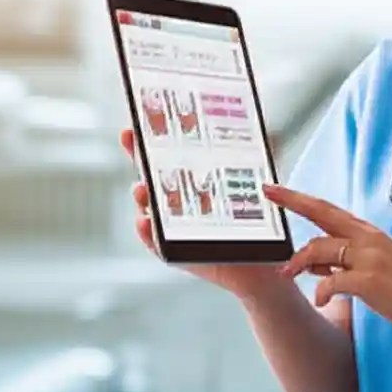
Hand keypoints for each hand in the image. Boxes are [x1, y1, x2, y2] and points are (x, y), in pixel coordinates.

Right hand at [120, 129, 291, 300]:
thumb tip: (261, 130)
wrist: (262, 267)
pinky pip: (156, 244)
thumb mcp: (249, 189)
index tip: (135, 124)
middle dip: (137, 157)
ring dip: (141, 197)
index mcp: (189, 185)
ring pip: (149, 209)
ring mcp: (172, 228)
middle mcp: (175, 204)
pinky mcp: (176, 254)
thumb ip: (249, 163)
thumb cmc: (252, 226)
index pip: (163, 160)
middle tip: (129, 139)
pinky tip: (145, 222)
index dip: (147, 142)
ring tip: (141, 188)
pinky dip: (147, 234)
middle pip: (150, 177)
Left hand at [265, 183, 391, 333]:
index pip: (326, 208)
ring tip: (288, 274)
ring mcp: (367, 257)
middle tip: (268, 194)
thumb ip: (344, 259)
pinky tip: (322, 299)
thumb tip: (312, 262)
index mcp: (367, 232)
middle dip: (292, 202)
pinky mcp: (368, 280)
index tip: (276, 188)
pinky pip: (331, 281)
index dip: (299, 198)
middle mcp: (366, 238)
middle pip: (321, 214)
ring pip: (319, 249)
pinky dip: (321, 291)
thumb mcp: (375, 263)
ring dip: (298, 263)